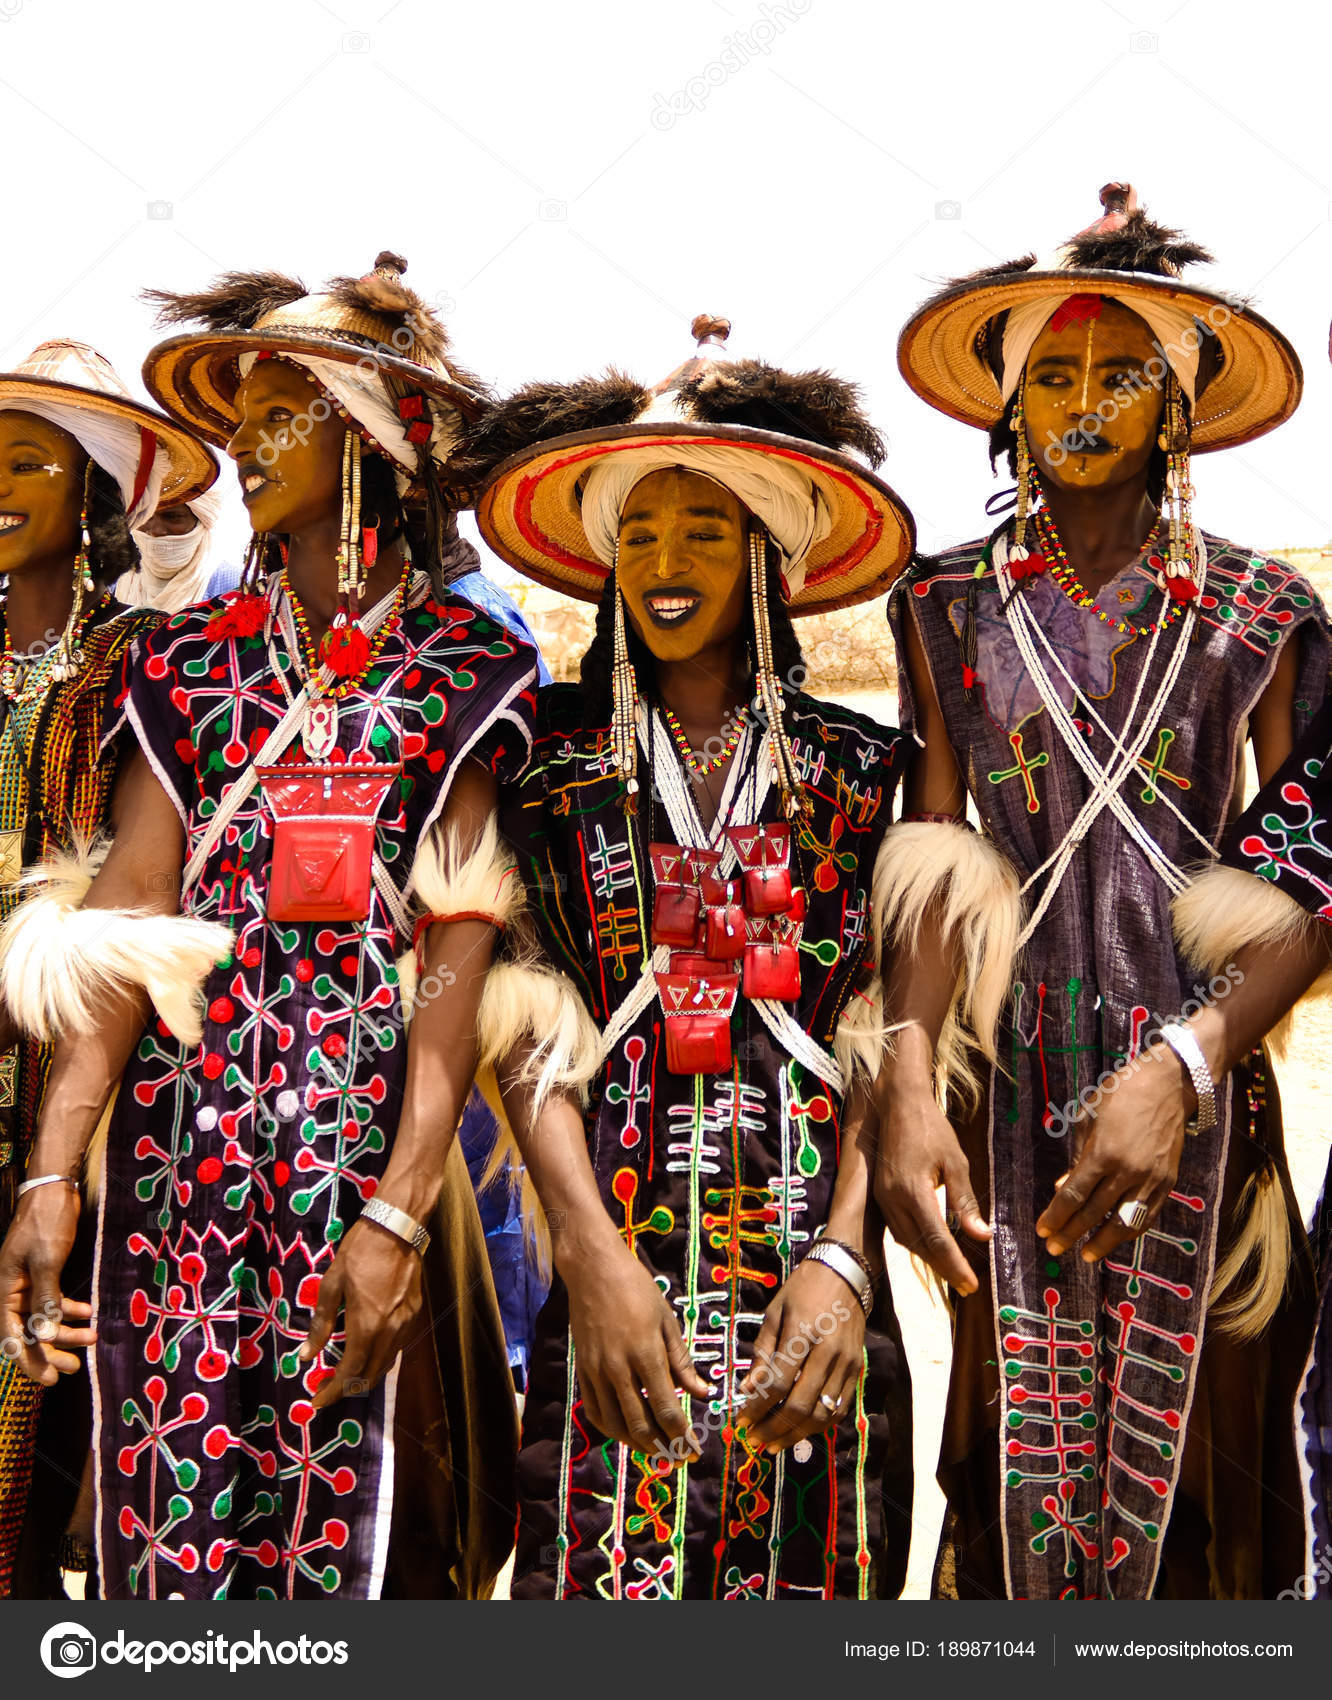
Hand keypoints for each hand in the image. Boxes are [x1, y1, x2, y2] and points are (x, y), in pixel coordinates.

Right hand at [0, 1183, 92, 1383]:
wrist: (54, 1189)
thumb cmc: (46, 1223)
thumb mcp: (47, 1261)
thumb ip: (45, 1298)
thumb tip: (44, 1335)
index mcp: (6, 1290)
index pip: (13, 1337)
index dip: (29, 1361)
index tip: (49, 1379)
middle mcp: (14, 1291)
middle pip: (29, 1333)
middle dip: (51, 1351)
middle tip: (75, 1368)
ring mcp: (29, 1282)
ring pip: (45, 1318)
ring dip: (66, 1330)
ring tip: (92, 1339)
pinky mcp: (45, 1273)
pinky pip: (55, 1300)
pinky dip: (71, 1309)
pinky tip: (89, 1312)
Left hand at [300, 1216, 424, 1410]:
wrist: (398, 1227)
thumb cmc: (360, 1252)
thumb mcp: (332, 1285)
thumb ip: (321, 1323)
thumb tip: (306, 1355)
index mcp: (367, 1326)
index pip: (349, 1373)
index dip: (332, 1392)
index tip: (316, 1402)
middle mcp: (390, 1331)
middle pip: (370, 1376)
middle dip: (347, 1389)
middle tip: (326, 1388)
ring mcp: (406, 1324)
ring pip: (386, 1364)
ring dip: (364, 1375)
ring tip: (343, 1373)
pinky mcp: (415, 1314)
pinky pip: (396, 1347)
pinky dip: (379, 1358)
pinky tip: (365, 1351)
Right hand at [562, 1232, 708, 1459]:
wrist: (593, 1270)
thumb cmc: (637, 1289)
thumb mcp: (667, 1321)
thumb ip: (682, 1362)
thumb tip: (704, 1394)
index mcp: (645, 1353)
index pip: (666, 1408)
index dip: (681, 1435)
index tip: (694, 1449)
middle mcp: (618, 1368)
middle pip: (640, 1424)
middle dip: (663, 1447)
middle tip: (679, 1457)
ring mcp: (596, 1371)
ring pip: (616, 1424)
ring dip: (637, 1444)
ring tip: (656, 1450)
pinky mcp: (582, 1370)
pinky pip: (595, 1411)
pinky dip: (612, 1429)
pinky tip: (626, 1433)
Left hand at [736, 1258, 865, 1451]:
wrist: (845, 1274)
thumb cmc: (802, 1290)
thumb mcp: (774, 1313)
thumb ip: (762, 1353)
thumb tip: (747, 1389)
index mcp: (802, 1332)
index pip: (777, 1383)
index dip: (757, 1408)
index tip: (741, 1421)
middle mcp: (828, 1351)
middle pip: (800, 1405)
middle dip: (774, 1428)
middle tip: (755, 1441)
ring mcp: (847, 1363)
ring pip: (822, 1414)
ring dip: (796, 1435)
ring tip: (774, 1444)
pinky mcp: (858, 1370)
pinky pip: (840, 1408)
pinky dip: (819, 1426)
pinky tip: (801, 1431)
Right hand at [874, 1090, 990, 1292]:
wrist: (898, 1103)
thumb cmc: (932, 1128)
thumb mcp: (956, 1161)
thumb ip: (965, 1201)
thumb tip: (981, 1235)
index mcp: (914, 1191)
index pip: (937, 1239)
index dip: (954, 1265)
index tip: (971, 1285)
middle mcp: (893, 1199)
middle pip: (919, 1245)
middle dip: (942, 1268)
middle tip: (965, 1285)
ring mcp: (883, 1196)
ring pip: (905, 1239)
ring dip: (928, 1256)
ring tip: (951, 1268)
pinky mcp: (880, 1192)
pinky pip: (897, 1227)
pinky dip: (915, 1241)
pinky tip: (930, 1244)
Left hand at [1036, 1043, 1188, 1261]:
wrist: (1169, 1086)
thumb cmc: (1121, 1095)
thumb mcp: (1089, 1117)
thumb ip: (1077, 1156)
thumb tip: (1063, 1187)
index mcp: (1103, 1154)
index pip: (1074, 1196)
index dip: (1056, 1216)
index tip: (1042, 1230)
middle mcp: (1127, 1172)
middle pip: (1094, 1214)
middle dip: (1071, 1234)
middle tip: (1053, 1249)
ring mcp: (1150, 1180)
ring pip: (1124, 1224)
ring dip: (1103, 1244)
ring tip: (1085, 1256)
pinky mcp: (1167, 1183)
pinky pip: (1147, 1216)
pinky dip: (1130, 1232)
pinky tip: (1115, 1239)